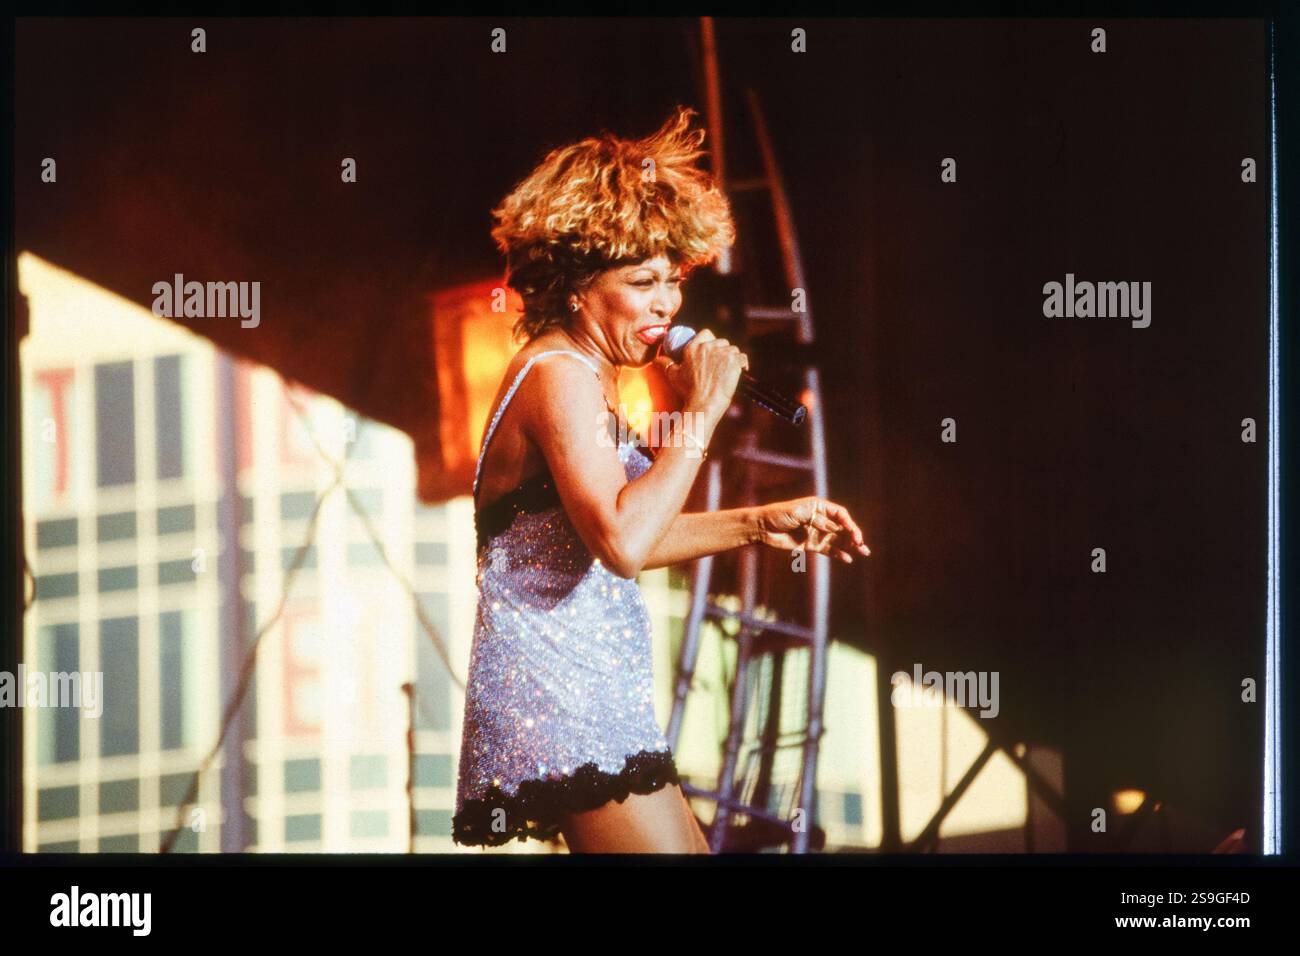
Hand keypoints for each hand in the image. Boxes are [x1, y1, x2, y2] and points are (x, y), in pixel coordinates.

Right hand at [659, 329, 748, 422]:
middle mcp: (709, 347)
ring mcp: (723, 353)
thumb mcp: (673, 376)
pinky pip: (742, 357)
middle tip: (719, 365)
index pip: (706, 333)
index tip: (711, 351)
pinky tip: (739, 372)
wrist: (704, 404)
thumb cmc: (688, 391)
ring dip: (732, 358)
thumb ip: (665, 363)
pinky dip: (742, 364)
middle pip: (721, 341)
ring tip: (727, 371)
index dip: (710, 340)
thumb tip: (657, 358)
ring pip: (732, 349)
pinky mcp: (735, 361)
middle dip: (721, 351)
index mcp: (694, 347)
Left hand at [754, 496, 870, 562]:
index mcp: (819, 507)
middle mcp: (820, 519)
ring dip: (850, 546)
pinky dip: (838, 554)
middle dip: (853, 536)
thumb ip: (817, 520)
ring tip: (863, 552)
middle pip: (842, 527)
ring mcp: (816, 533)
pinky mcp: (810, 545)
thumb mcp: (798, 512)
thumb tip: (834, 528)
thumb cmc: (779, 514)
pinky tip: (847, 559)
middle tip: (861, 545)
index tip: (854, 534)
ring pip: (838, 539)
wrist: (762, 528)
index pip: (840, 514)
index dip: (849, 524)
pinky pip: (828, 550)